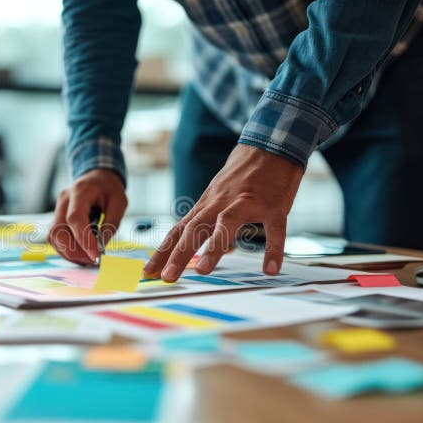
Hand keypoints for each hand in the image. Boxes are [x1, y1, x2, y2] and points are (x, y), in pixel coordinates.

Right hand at [48, 168, 127, 264]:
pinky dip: (67, 250)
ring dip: (70, 253)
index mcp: (80, 192)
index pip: (75, 218)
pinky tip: (81, 253)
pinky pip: (56, 239)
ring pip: (54, 237)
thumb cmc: (109, 188)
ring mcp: (58, 209)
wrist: (97, 177)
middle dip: (74, 251)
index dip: (83, 240)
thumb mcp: (119, 202)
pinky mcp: (57, 218)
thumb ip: (111, 224)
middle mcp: (64, 200)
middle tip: (93, 260)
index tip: (96, 255)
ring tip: (88, 258)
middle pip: (58, 231)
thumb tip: (100, 248)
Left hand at [144, 144, 302, 281]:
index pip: (179, 231)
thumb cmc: (243, 174)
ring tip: (202, 271)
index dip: (163, 252)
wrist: (271, 145)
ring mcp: (247, 203)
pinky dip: (272, 250)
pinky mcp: (274, 206)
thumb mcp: (217, 194)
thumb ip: (206, 219)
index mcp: (207, 204)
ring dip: (214, 247)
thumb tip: (192, 244)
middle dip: (178, 254)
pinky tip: (270, 269)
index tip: (148, 272)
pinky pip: (274, 230)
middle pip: (195, 229)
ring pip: (226, 224)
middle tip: (167, 277)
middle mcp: (221, 203)